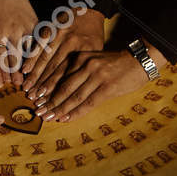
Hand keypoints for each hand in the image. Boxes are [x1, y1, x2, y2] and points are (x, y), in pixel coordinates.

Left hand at [0, 0, 36, 85]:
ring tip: (29, 83)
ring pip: (27, 54)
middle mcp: (9, 33)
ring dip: (28, 70)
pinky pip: (39, 43)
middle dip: (13, 76)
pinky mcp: (34, 24)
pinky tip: (42, 66)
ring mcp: (23, 29)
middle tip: (18, 90)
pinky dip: (40, 56)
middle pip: (12, 60)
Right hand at [24, 7, 105, 101]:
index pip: (70, 75)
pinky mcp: (51, 28)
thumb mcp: (96, 50)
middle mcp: (72, 43)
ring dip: (35, 76)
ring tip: (27, 89)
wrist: (88, 7)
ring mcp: (60, 35)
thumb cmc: (92, 33)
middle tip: (35, 100)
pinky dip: (31, 58)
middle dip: (44, 86)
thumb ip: (85, 67)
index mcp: (85, 51)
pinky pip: (39, 46)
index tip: (51, 103)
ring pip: (46, 59)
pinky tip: (25, 70)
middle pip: (56, 69)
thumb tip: (77, 89)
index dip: (59, 90)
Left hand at [36, 50, 150, 123]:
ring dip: (60, 109)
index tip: (37, 98)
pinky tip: (66, 118)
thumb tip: (62, 89)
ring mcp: (96, 76)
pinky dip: (76, 112)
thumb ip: (79, 71)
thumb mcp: (94, 60)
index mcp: (81, 57)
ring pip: (73, 96)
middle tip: (38, 111)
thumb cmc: (116, 63)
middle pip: (63, 86)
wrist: (139, 60)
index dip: (46, 88)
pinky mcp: (107, 87)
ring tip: (48, 117)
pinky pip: (88, 102)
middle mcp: (86, 65)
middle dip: (49, 101)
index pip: (59, 74)